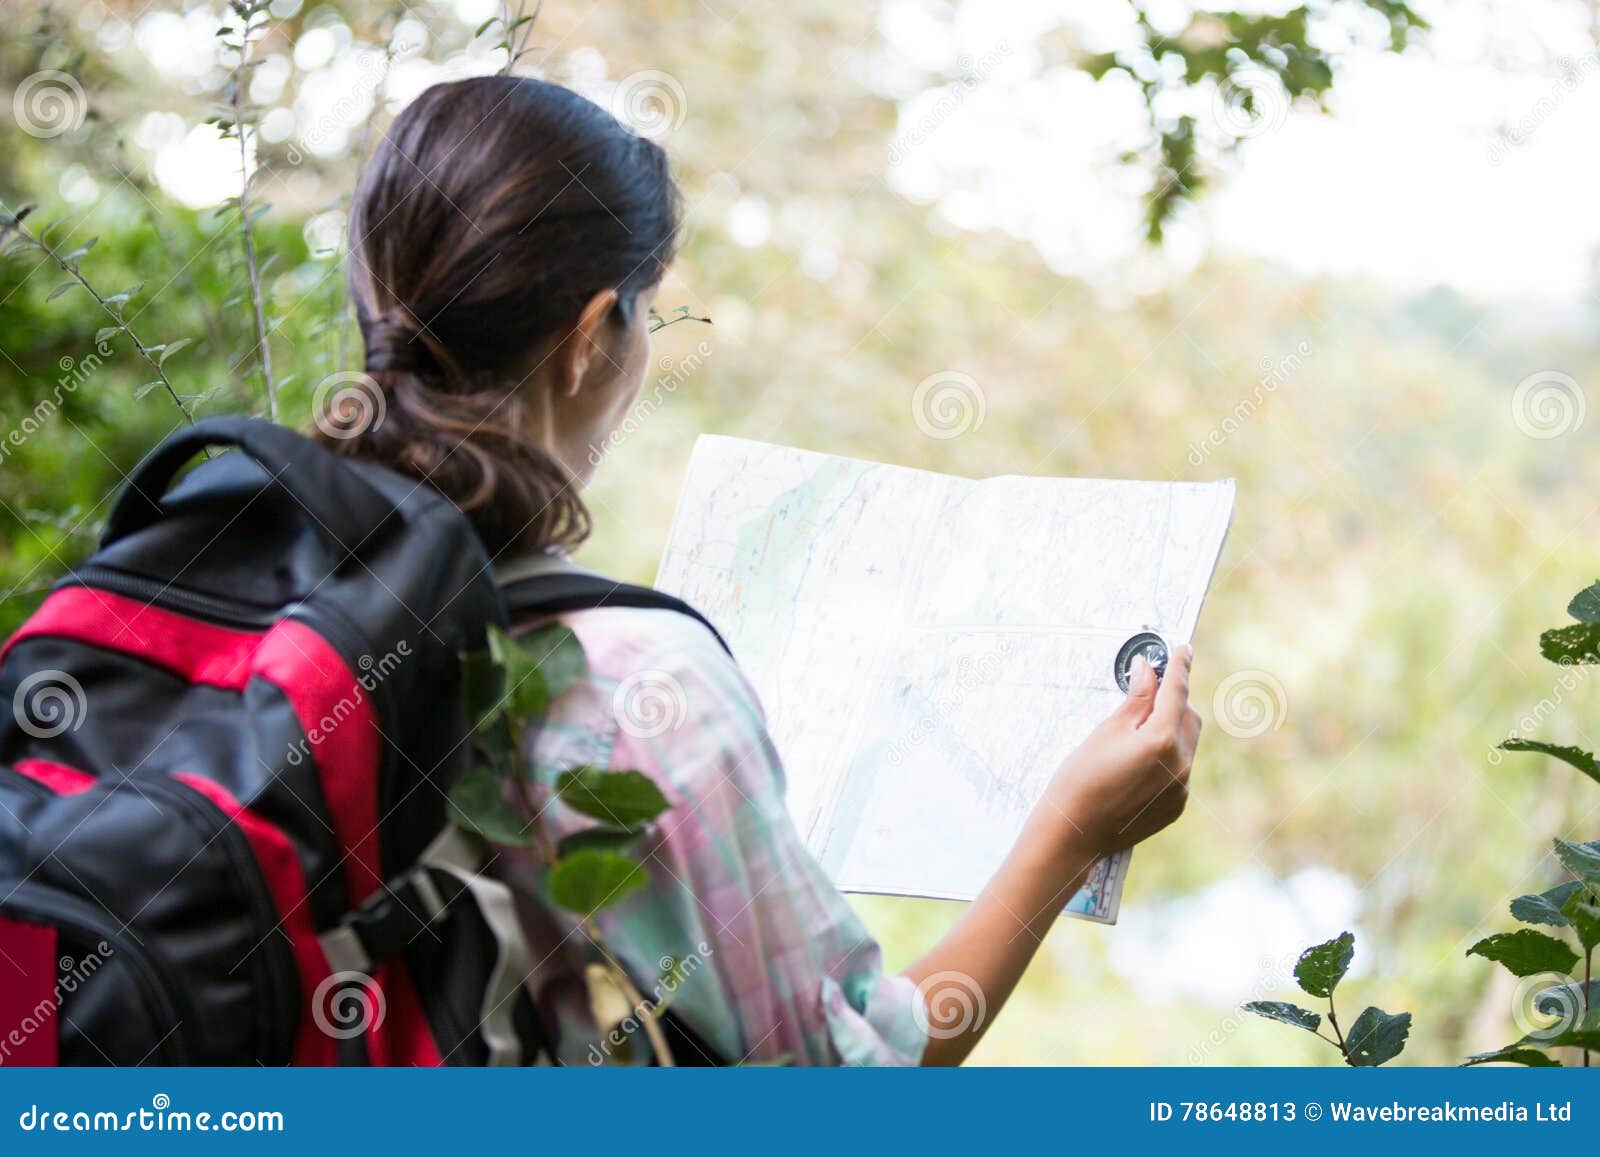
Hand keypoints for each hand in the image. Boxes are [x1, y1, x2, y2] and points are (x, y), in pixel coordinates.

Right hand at [1031, 644, 1200, 858]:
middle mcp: (1180, 764)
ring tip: (1138, 732)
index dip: (1179, 667)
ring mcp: (1181, 788)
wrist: (1074, 834)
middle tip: (1148, 692)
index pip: (1176, 692)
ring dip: (1171, 728)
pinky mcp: (1177, 805)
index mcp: (1161, 740)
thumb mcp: (1106, 730)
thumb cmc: (1081, 778)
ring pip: (1187, 743)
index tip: (1182, 648)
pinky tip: (1138, 763)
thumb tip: (1148, 669)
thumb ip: (1136, 699)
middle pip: (1188, 716)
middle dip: (1173, 700)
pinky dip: (1167, 756)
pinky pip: (1181, 769)